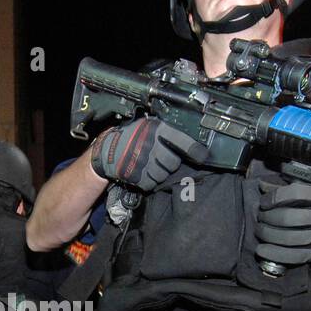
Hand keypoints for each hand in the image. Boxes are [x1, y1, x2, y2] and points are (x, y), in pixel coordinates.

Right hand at [90, 118, 206, 191]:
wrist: (107, 150)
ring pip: (163, 175)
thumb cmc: (132, 137)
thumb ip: (167, 132)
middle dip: (171, 163)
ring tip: (151, 165)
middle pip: (173, 162)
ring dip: (160, 173)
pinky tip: (143, 172)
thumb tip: (193, 143)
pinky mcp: (136, 176)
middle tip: (162, 159)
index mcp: (156, 129)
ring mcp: (142, 162)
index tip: (203, 157)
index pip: (182, 141)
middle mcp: (150, 145)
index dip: (194, 150)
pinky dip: (149, 181)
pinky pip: (151, 184)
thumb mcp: (149, 126)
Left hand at [253, 178, 310, 265]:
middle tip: (260, 217)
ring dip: (268, 234)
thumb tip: (262, 186)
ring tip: (260, 231)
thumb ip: (285, 187)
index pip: (295, 194)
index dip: (274, 197)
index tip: (264, 202)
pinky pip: (291, 256)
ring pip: (288, 237)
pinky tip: (262, 250)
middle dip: (267, 217)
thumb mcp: (306, 191)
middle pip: (287, 217)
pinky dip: (274, 253)